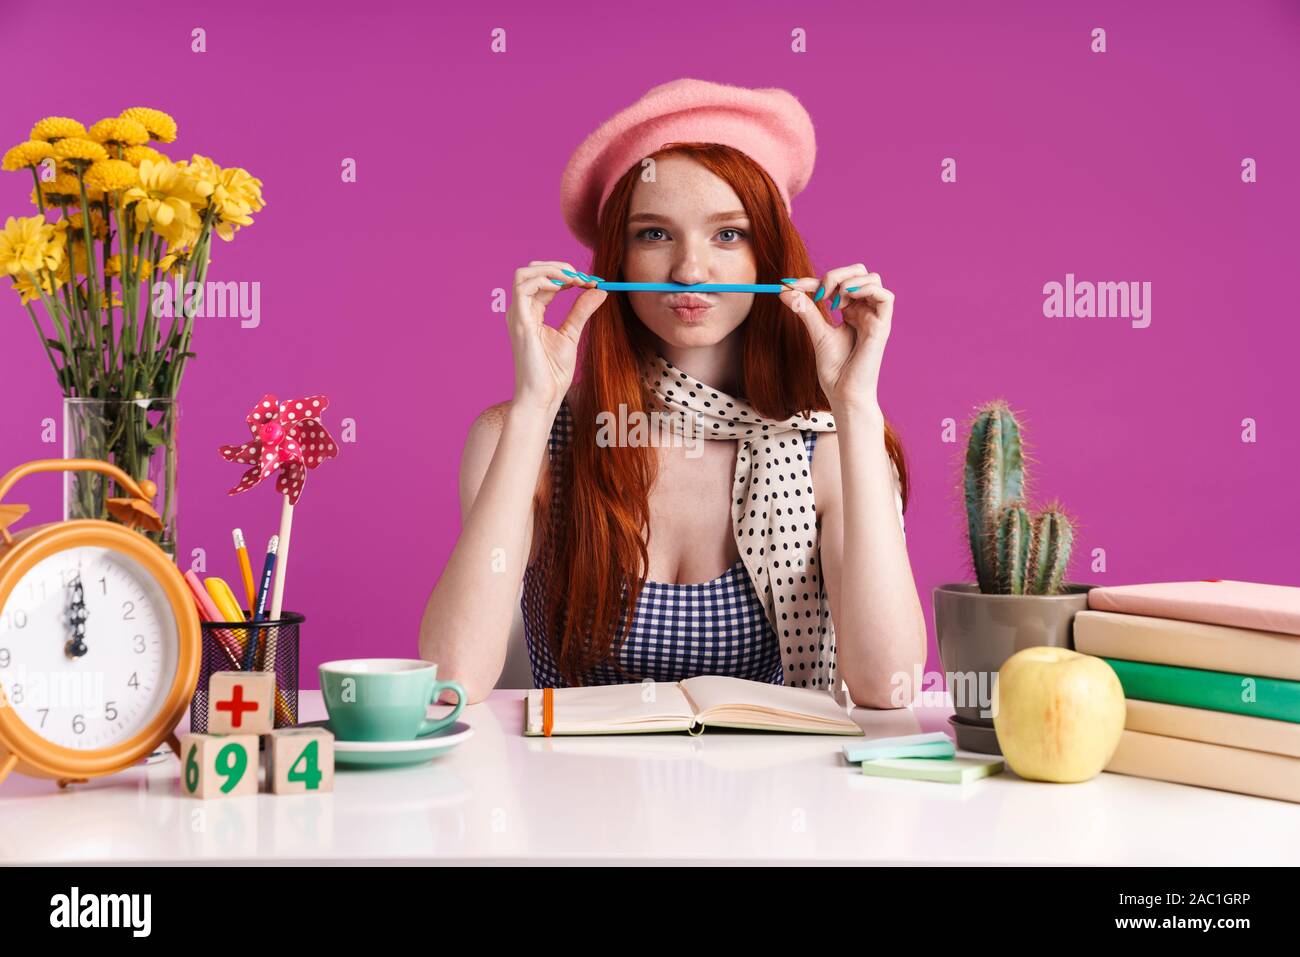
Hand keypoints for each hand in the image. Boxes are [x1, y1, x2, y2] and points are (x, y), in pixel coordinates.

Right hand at [507, 261, 607, 414]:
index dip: (567, 275)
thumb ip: (581, 311)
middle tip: (584, 277)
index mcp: (531, 313)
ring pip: (524, 273)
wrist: (543, 396)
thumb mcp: (572, 334)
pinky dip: (544, 280)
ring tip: (576, 279)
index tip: (591, 282)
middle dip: (558, 267)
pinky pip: (523, 287)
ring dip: (552, 270)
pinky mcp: (519, 321)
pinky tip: (564, 287)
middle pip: (531, 271)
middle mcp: (521, 311)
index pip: (544, 281)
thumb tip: (599, 290)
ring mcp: (517, 315)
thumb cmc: (553, 372)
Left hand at [778, 264, 894, 413]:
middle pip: (859, 272)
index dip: (812, 280)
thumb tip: (785, 290)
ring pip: (872, 278)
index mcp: (851, 311)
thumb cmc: (835, 370)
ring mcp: (875, 317)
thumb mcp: (816, 333)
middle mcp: (865, 311)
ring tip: (832, 304)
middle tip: (816, 293)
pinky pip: (886, 296)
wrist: (843, 394)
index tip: (788, 284)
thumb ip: (805, 310)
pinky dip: (865, 290)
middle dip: (835, 274)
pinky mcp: (882, 327)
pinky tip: (845, 301)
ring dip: (848, 281)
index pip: (836, 283)